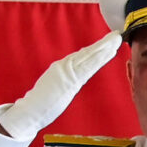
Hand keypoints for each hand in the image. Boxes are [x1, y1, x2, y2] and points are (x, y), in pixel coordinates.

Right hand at [0, 32, 122, 140]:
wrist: (29, 111)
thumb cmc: (41, 105)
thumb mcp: (55, 90)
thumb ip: (64, 82)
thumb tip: (70, 81)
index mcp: (62, 69)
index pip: (82, 58)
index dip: (95, 50)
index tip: (107, 43)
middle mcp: (64, 67)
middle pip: (87, 54)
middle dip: (103, 45)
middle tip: (117, 35)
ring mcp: (66, 71)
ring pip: (89, 56)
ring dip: (104, 47)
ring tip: (116, 39)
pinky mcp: (69, 78)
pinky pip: (88, 66)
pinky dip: (99, 57)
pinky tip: (109, 51)